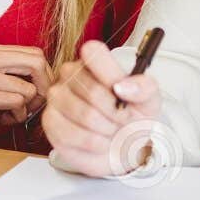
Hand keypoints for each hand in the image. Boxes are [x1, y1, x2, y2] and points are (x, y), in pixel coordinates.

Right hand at [0, 43, 52, 126]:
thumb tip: (28, 84)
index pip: (34, 53)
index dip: (44, 74)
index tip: (38, 91)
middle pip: (38, 64)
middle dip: (43, 88)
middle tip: (32, 104)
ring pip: (28, 89)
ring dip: (25, 109)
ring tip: (9, 115)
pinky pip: (13, 103)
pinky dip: (14, 116)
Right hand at [42, 38, 161, 176]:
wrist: (123, 147)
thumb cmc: (131, 118)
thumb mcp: (149, 100)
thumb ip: (144, 87)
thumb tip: (123, 86)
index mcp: (93, 60)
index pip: (93, 52)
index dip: (112, 76)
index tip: (123, 93)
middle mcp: (70, 74)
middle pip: (93, 91)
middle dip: (116, 112)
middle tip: (122, 118)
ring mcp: (57, 97)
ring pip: (85, 115)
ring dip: (107, 130)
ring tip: (111, 130)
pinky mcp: (50, 122)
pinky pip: (73, 135)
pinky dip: (95, 143)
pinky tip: (99, 140)